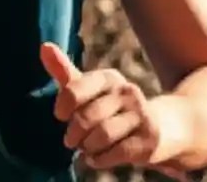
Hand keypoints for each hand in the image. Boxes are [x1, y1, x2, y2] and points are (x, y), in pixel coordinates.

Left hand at [40, 43, 188, 179]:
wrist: (162, 127)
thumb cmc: (114, 108)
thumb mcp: (89, 90)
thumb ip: (65, 72)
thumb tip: (44, 47)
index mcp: (108, 77)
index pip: (74, 89)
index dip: (63, 106)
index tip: (61, 116)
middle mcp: (127, 91)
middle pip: (87, 117)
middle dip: (74, 134)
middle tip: (72, 140)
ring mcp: (141, 114)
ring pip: (102, 135)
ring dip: (88, 147)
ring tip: (87, 148)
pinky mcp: (150, 138)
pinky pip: (117, 152)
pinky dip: (101, 159)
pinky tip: (97, 158)